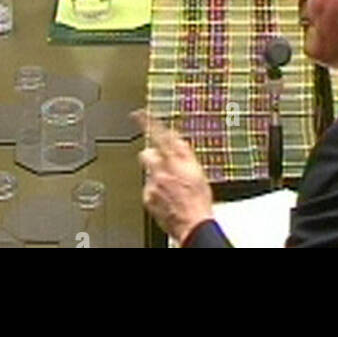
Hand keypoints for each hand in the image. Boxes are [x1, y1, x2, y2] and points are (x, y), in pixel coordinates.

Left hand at [134, 111, 213, 243]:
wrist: (192, 224)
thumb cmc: (199, 199)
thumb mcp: (198, 169)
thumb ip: (183, 150)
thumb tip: (173, 136)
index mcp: (174, 160)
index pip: (157, 135)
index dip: (147, 122)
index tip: (138, 114)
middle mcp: (160, 171)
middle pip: (147, 153)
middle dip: (153, 156)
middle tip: (166, 165)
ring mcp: (152, 185)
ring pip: (149, 172)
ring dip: (157, 176)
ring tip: (173, 188)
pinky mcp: (147, 198)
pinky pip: (148, 188)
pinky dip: (156, 191)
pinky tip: (168, 198)